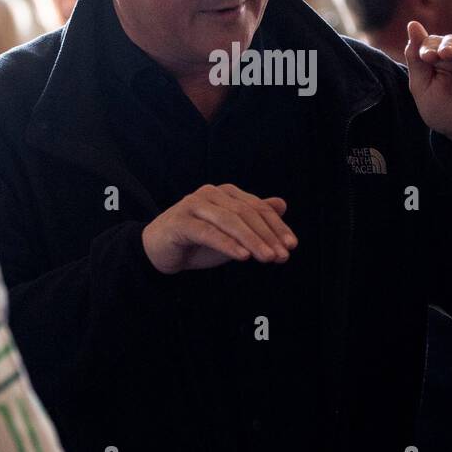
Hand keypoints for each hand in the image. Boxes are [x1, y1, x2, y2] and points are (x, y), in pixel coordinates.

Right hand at [141, 184, 297, 274]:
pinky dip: (227, 244)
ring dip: (252, 241)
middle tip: (283, 256)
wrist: (159, 251)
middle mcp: (210, 194)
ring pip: (230, 222)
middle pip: (246, 213)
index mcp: (226, 193)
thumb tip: (282, 204)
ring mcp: (193, 205)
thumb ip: (254, 219)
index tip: (291, 245)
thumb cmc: (198, 241)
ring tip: (268, 258)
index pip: (258, 208)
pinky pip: (208, 233)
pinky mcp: (180, 221)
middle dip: (267, 236)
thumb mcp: (231, 233)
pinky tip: (243, 256)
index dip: (277, 226)